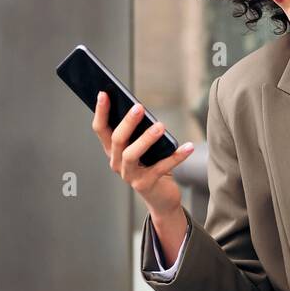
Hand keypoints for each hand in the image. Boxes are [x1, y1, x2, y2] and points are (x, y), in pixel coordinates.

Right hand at [92, 92, 194, 218]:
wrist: (161, 198)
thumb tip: (142, 109)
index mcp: (113, 151)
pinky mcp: (146, 185)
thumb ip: (139, 131)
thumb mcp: (143, 147)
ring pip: (132, 154)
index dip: (101, 112)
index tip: (104, 93)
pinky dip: (176, 156)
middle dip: (127, 122)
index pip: (101, 129)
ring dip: (146, 139)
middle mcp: (117, 163)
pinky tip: (188, 146)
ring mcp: (129, 176)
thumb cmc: (152, 166)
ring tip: (160, 126)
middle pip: (117, 140)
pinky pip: (161, 168)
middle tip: (139, 107)